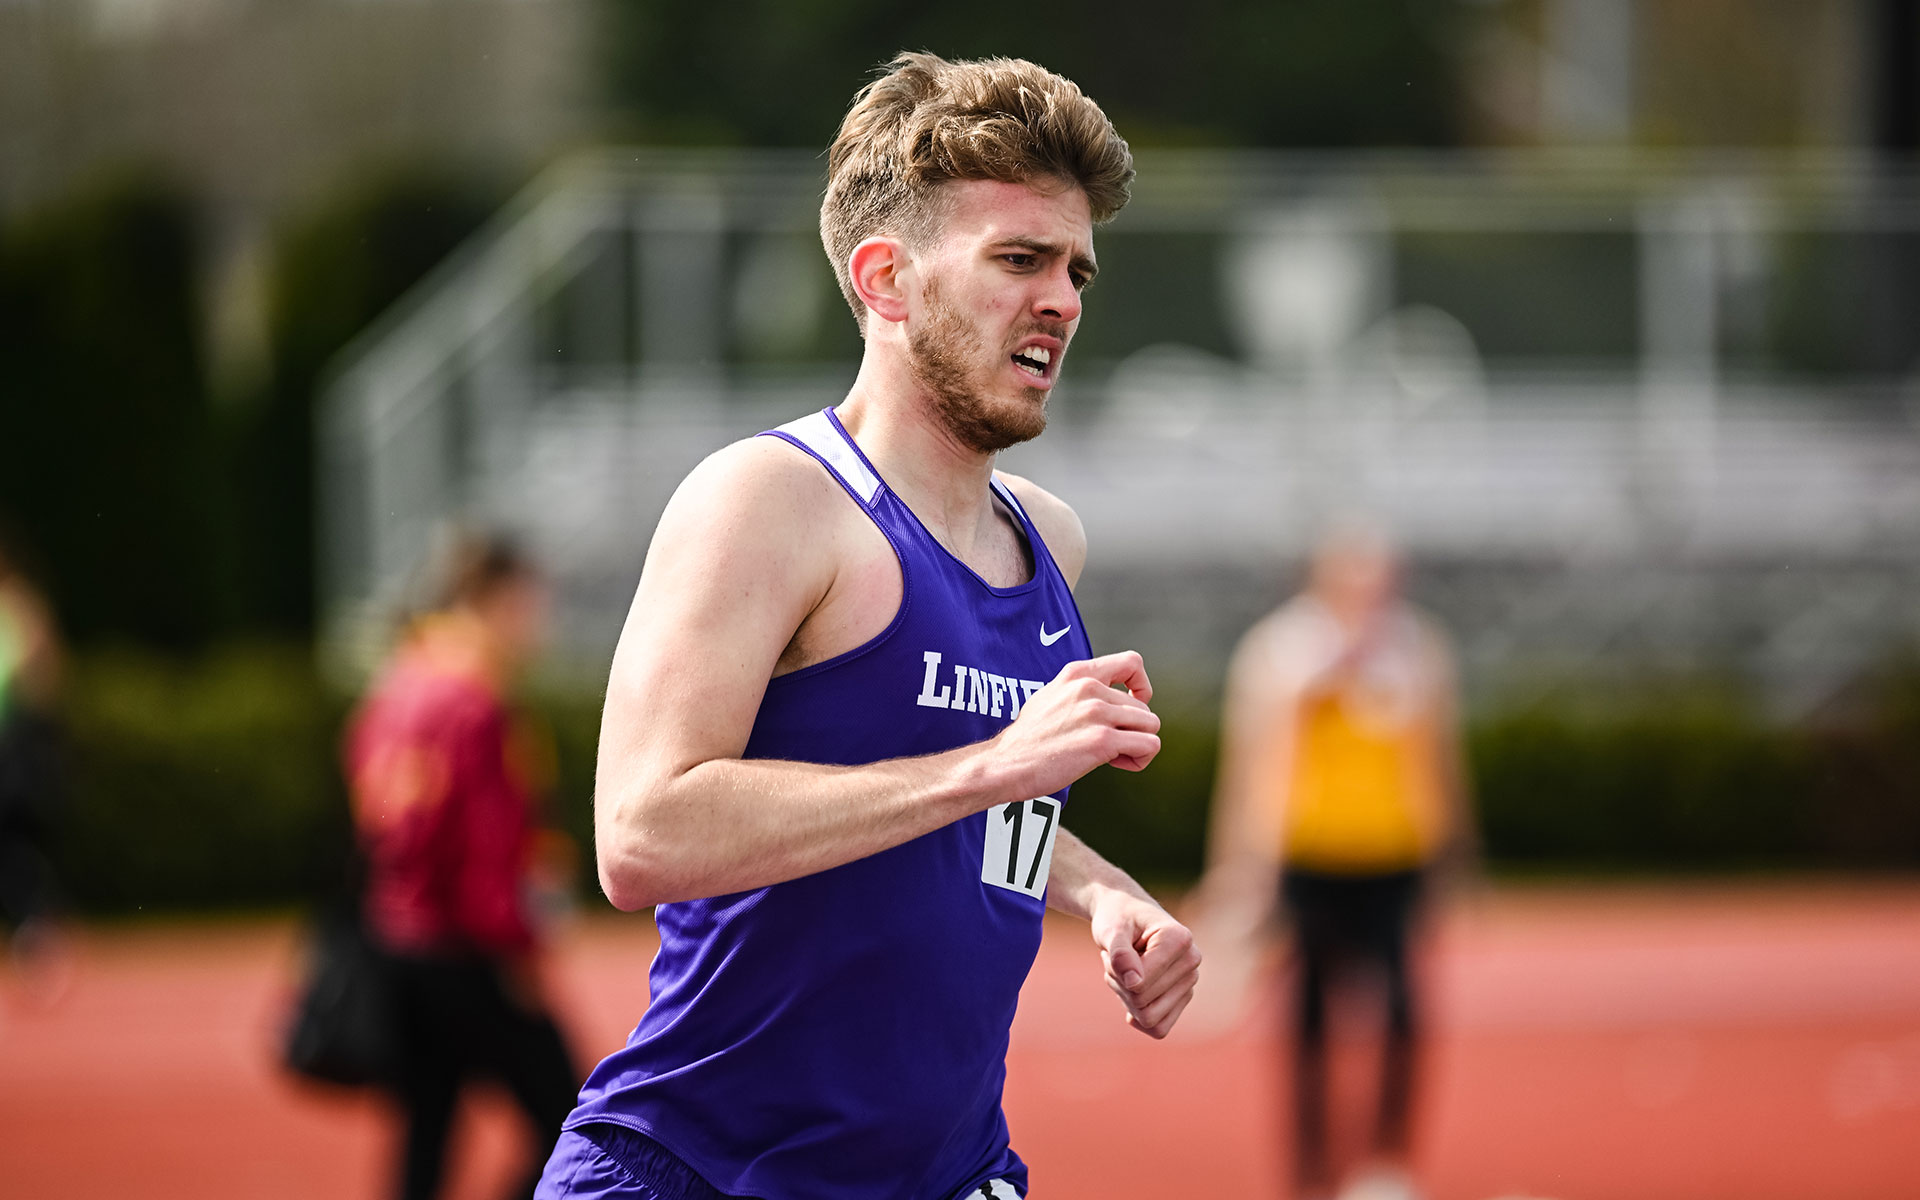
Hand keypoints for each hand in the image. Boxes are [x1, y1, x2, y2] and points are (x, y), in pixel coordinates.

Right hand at [991, 651, 1159, 799]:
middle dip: (1132, 730)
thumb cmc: (1028, 737)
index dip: (1141, 686)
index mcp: (1078, 674)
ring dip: (1138, 745)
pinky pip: (1149, 745)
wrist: (1007, 763)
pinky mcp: (1103, 741)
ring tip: (1114, 755)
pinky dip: (1140, 759)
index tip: (1132, 704)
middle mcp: (1090, 688)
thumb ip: (1080, 691)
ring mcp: (1097, 713)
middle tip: (1110, 745)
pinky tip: (1116, 763)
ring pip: (1151, 725)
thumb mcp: (1051, 695)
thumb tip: (1107, 697)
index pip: (1132, 662)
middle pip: (1144, 707)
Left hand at [1090, 889, 1200, 1039]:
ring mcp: (1190, 981)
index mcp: (1179, 939)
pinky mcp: (1184, 996)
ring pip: (1150, 1018)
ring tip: (1125, 971)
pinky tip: (1132, 992)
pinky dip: (1138, 1015)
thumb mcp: (1110, 929)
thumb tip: (1134, 982)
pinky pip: (1159, 1028)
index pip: (1141, 984)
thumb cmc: (1117, 918)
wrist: (1125, 914)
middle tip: (1116, 959)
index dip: (1116, 972)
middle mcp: (1192, 961)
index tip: (1114, 947)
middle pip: (1144, 1003)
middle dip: (1119, 984)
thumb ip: (1120, 952)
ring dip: (1126, 998)